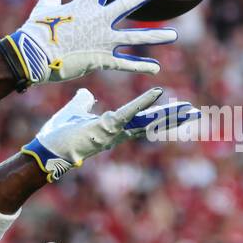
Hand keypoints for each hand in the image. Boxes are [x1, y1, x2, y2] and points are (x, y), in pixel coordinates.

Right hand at [3, 0, 177, 83]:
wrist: (33, 57)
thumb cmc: (37, 31)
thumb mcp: (45, 5)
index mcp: (85, 5)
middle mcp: (99, 20)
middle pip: (127, 3)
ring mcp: (102, 40)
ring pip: (135, 36)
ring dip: (155, 36)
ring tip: (173, 35)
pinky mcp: (101, 59)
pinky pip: (125, 63)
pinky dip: (141, 66)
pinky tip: (156, 68)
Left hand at [21, 87, 201, 181]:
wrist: (46, 150)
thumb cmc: (58, 135)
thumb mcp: (74, 113)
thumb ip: (83, 102)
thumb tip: (87, 94)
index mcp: (112, 128)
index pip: (141, 120)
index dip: (158, 115)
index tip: (175, 110)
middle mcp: (117, 133)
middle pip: (151, 123)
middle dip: (173, 118)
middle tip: (196, 113)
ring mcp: (114, 131)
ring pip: (146, 121)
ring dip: (168, 114)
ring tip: (189, 110)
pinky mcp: (106, 126)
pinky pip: (128, 112)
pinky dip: (143, 102)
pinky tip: (158, 92)